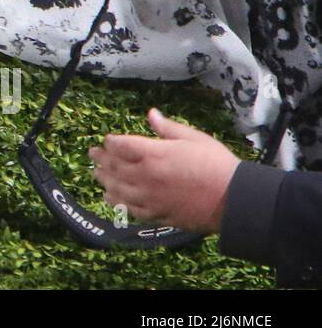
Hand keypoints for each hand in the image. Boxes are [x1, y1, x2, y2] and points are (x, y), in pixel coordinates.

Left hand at [88, 108, 240, 234]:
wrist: (234, 199)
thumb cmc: (216, 164)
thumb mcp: (193, 138)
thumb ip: (167, 128)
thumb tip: (151, 114)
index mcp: (151, 153)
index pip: (119, 145)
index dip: (110, 142)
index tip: (107, 140)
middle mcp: (144, 175)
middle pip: (113, 166)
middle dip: (101, 159)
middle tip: (93, 154)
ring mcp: (148, 197)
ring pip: (116, 188)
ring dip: (104, 179)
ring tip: (96, 174)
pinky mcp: (156, 214)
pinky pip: (128, 208)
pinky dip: (117, 202)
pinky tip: (111, 198)